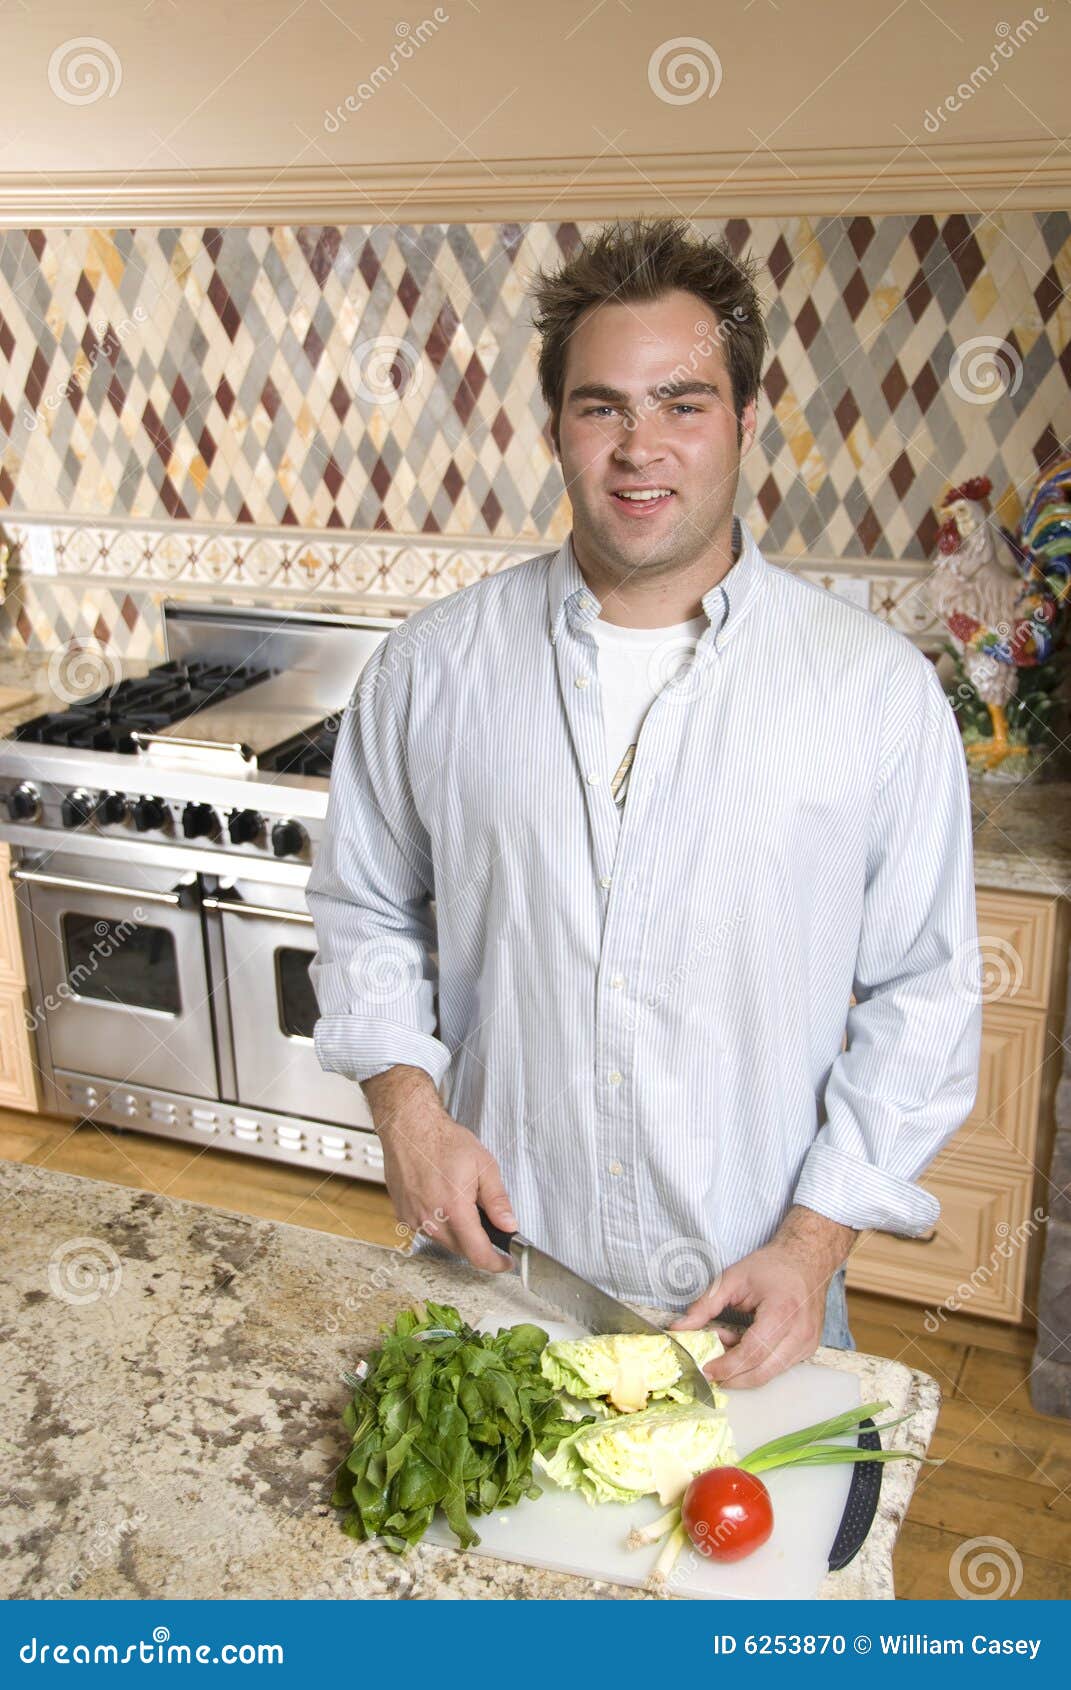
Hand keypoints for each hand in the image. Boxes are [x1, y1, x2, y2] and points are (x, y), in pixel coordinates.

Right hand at [362, 1064, 516, 1273]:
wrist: (409, 1128)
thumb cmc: (442, 1141)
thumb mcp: (484, 1166)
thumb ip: (498, 1201)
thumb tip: (509, 1225)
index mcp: (454, 1210)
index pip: (478, 1254)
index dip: (496, 1264)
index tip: (505, 1262)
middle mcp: (431, 1220)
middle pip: (462, 1250)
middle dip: (478, 1242)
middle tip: (487, 1219)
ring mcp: (414, 1219)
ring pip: (444, 1241)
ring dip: (458, 1232)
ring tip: (460, 1200)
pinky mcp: (403, 1216)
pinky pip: (427, 1230)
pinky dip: (439, 1223)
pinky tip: (442, 1200)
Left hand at [668, 1206, 855, 1388]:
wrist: (806, 1260)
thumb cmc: (771, 1266)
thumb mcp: (732, 1278)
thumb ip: (705, 1305)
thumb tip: (679, 1328)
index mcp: (782, 1312)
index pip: (752, 1352)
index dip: (726, 1365)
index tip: (706, 1368)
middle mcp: (800, 1333)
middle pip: (762, 1372)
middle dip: (732, 1376)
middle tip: (710, 1370)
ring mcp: (807, 1344)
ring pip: (771, 1373)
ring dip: (744, 1369)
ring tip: (728, 1342)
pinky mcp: (809, 1349)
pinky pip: (779, 1366)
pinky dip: (758, 1363)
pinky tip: (744, 1343)